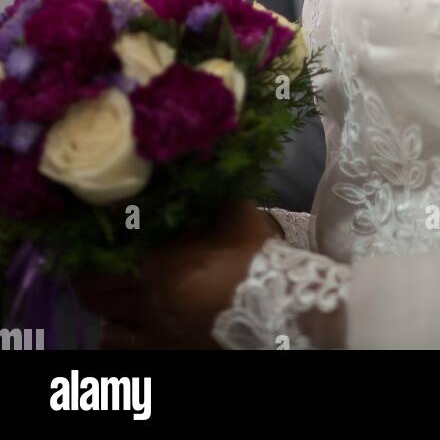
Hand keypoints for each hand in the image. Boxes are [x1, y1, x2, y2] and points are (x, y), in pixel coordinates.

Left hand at [73, 199, 282, 349]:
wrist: (274, 301)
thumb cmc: (248, 254)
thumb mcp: (227, 211)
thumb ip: (202, 196)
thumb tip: (189, 173)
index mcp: (152, 262)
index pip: (99, 256)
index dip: (88, 243)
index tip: (91, 228)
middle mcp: (143, 297)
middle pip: (91, 290)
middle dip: (86, 273)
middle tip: (93, 256)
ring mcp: (151, 326)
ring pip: (103, 317)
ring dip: (99, 300)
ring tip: (105, 285)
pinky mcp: (163, 345)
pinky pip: (119, 343)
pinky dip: (112, 330)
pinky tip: (121, 318)